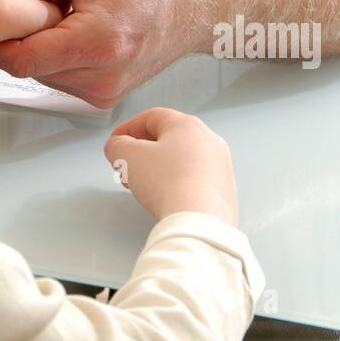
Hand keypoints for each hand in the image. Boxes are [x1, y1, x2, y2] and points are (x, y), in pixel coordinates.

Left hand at [0, 0, 224, 105]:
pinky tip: (70, 28)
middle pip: (29, 68)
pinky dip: (57, 53)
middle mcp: (100, 79)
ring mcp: (104, 93)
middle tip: (26, 0)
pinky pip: (62, 78)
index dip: (0, 36)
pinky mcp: (105, 96)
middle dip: (20, 34)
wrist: (196, 4)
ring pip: (43, 74)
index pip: (23, 59)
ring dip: (39, 44)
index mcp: (97, 44)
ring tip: (55, 11)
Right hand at [104, 107, 237, 225]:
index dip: (128, 129)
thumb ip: (116, 146)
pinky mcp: (224, 190)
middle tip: (127, 167)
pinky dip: (176, 184)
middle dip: (141, 153)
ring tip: (142, 186)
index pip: (151, 117)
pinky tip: (164, 198)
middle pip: (167, 139)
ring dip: (157, 169)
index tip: (116, 143)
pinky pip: (194, 179)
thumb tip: (117, 148)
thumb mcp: (127, 157)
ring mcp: (219, 166)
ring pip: (181, 160)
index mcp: (187, 125)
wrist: (199, 223)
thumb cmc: (168, 184)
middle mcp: (208, 141)